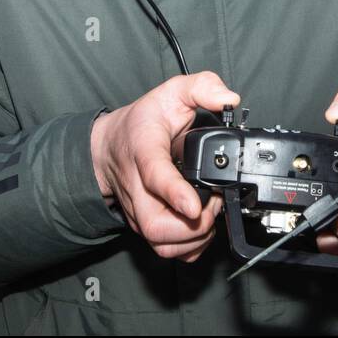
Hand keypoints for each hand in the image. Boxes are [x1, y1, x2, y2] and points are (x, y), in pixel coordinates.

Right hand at [91, 71, 237, 261]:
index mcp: (145, 151)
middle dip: (193, 225)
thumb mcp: (171, 91)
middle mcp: (138, 187)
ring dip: (193, 238)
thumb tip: (229, 98)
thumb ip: (201, 86)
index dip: (175, 194)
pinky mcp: (144, 226)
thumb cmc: (142, 122)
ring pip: (162, 245)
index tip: (195, 205)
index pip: (156, 176)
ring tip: (209, 213)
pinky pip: (167, 251)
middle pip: (157, 226)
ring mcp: (139, 211)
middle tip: (213, 202)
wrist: (108, 147)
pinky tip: (200, 226)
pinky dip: (188, 247)